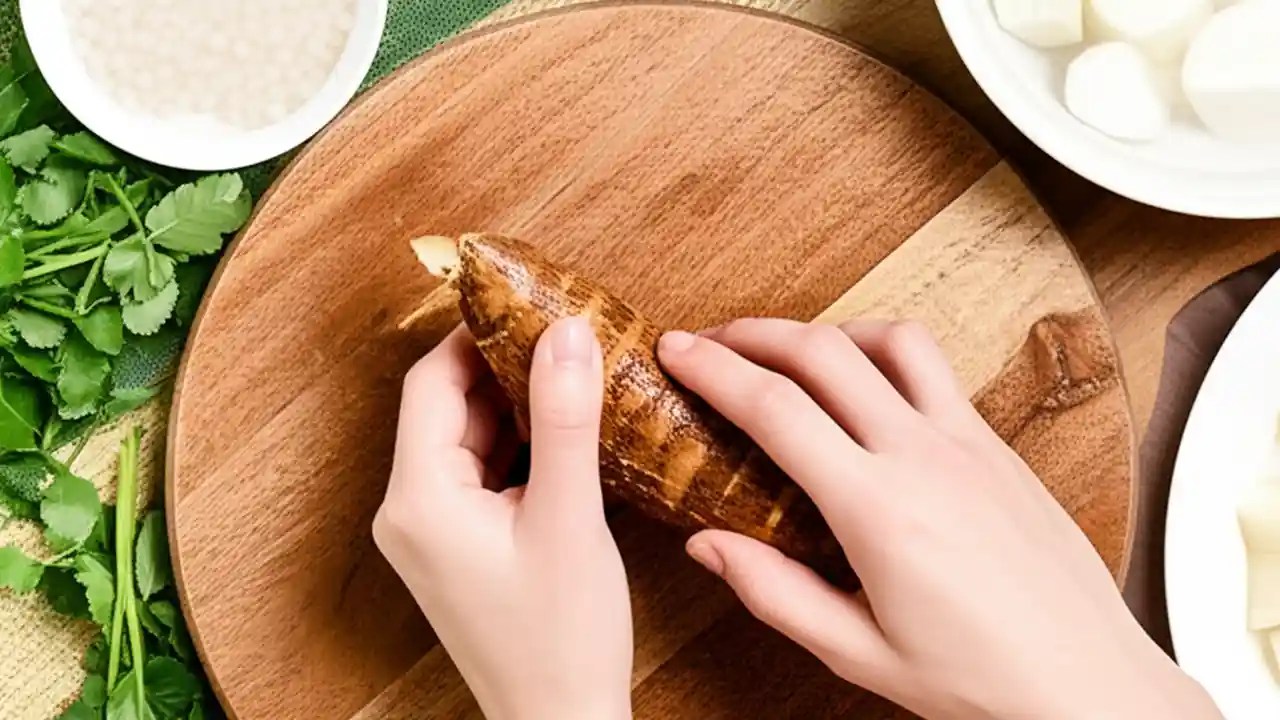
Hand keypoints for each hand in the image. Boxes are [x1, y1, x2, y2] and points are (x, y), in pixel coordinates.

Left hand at [374, 318, 632, 719]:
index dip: (475, 331)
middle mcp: (410, 510)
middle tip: (562, 329)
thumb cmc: (562, 639)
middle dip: (502, 364)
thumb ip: (563, 420)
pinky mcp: (459, 544)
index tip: (527, 298)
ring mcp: (432, 530)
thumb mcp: (569, 518)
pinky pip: (482, 470)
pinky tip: (564, 429)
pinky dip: (518, 442)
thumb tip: (567, 332)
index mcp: (418, 499)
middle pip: (447, 405)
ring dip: (515, 402)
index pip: (431, 382)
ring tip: (572, 371)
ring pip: (468, 436)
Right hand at [657, 319, 1219, 719]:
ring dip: (828, 329)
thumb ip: (775, 592)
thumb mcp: (858, 653)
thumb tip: (707, 544)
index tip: (676, 350)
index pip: (776, 409)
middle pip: (824, 351)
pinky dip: (885, 353)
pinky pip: (936, 370)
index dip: (714, 369)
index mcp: (880, 511)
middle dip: (755, 332)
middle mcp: (925, 458)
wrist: (1090, 687)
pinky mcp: (1000, 446)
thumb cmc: (984, 681)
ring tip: (790, 348)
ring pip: (890, 340)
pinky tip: (866, 383)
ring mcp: (970, 443)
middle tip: (713, 340)